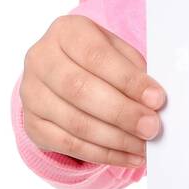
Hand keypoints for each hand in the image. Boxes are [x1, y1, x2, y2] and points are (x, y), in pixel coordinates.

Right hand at [20, 15, 165, 167]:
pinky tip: (128, 156)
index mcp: (65, 32)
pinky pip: (68, 145)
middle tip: (152, 127)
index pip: (97, 56)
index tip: (157, 98)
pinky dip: (103, 154)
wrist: (62, 71)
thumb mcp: (116, 50)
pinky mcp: (32, 124)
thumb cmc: (99, 59)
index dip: (128, 80)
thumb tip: (155, 100)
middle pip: (80, 90)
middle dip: (122, 112)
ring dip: (115, 138)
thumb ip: (133, 68)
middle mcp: (40, 60)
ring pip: (74, 122)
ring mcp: (31, 94)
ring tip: (144, 146)